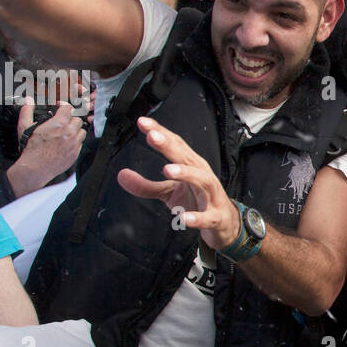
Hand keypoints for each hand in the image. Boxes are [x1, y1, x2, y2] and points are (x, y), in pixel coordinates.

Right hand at [7, 97, 84, 197]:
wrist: (35, 168)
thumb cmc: (30, 149)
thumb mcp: (25, 127)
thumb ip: (27, 111)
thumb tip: (28, 101)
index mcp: (58, 124)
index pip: (68, 108)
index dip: (63, 106)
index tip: (61, 108)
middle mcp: (69, 133)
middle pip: (77, 119)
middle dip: (70, 120)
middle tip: (63, 123)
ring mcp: (74, 144)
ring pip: (81, 131)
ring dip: (75, 130)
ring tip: (66, 133)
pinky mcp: (76, 153)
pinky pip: (81, 144)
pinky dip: (76, 142)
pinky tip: (66, 143)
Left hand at [116, 116, 240, 250]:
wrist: (225, 223)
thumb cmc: (198, 201)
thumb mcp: (169, 192)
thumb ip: (146, 185)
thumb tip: (121, 175)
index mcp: (191, 166)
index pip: (176, 145)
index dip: (161, 132)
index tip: (142, 122)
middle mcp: (203, 176)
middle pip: (187, 157)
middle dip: (170, 146)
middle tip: (153, 136)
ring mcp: (212, 196)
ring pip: (202, 180)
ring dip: (186, 173)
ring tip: (167, 170)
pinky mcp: (216, 217)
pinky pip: (207, 217)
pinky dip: (197, 218)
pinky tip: (183, 218)